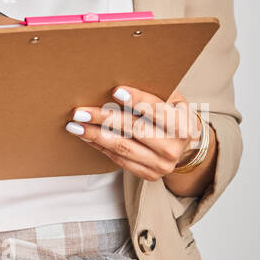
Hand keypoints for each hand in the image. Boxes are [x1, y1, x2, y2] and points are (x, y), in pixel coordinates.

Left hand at [66, 85, 203, 181]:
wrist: (184, 145)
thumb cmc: (172, 114)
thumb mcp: (171, 99)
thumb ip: (153, 92)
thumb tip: (119, 85)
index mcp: (182, 124)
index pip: (157, 110)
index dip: (137, 100)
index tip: (115, 91)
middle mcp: (172, 147)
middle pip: (134, 130)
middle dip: (104, 119)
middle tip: (81, 111)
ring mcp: (161, 164)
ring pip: (122, 147)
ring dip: (95, 135)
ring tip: (75, 125)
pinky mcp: (148, 174)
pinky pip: (119, 159)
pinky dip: (99, 146)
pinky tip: (85, 136)